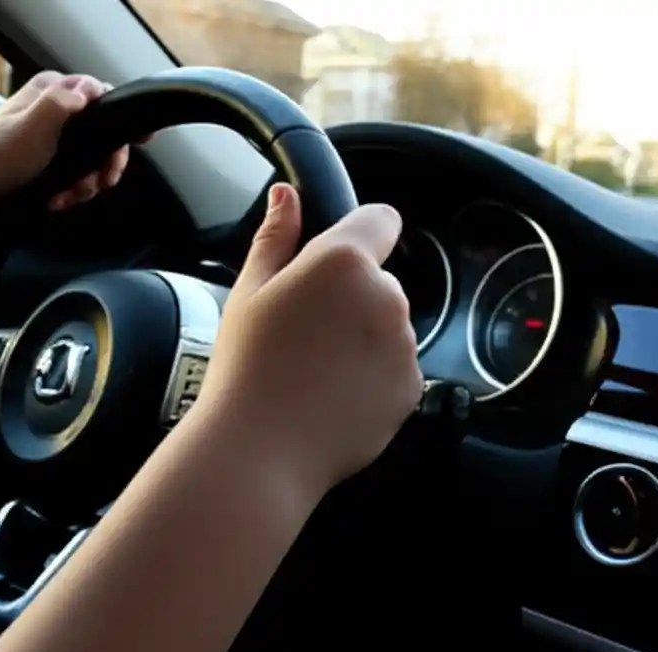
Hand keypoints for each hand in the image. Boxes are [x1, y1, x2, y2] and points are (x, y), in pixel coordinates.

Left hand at [0, 71, 139, 215]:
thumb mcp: (31, 128)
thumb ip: (62, 103)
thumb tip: (92, 89)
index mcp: (50, 90)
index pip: (102, 95)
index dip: (119, 123)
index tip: (124, 149)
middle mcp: (52, 109)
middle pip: (102, 132)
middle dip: (104, 163)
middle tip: (100, 182)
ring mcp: (49, 137)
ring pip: (91, 158)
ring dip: (87, 183)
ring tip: (70, 196)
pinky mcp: (44, 162)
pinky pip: (75, 175)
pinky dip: (72, 191)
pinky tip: (57, 200)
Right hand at [194, 183, 421, 498]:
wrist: (260, 450)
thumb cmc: (246, 368)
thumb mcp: (249, 293)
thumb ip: (276, 237)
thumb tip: (286, 195)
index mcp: (344, 263)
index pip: (381, 220)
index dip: (361, 233)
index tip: (335, 260)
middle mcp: (386, 298)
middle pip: (380, 281)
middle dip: (352, 297)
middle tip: (305, 332)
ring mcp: (404, 346)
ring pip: (389, 327)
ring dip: (364, 339)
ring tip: (315, 370)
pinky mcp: (411, 388)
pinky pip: (396, 369)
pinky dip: (373, 378)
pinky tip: (332, 395)